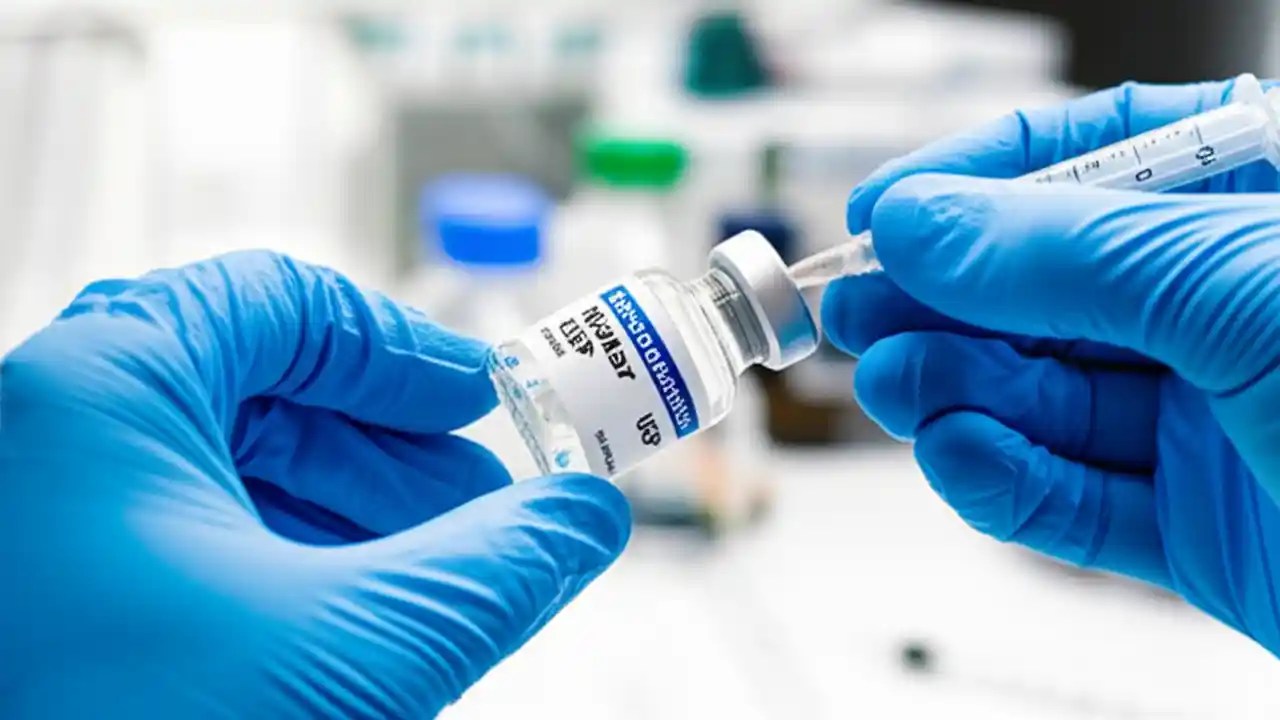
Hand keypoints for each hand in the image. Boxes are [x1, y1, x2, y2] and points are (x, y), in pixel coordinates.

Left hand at [0, 252, 629, 717]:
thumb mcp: (347, 647)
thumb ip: (493, 572)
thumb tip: (586, 518)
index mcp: (98, 392)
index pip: (278, 303)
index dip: (399, 351)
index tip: (481, 400)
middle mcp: (51, 439)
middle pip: (259, 396)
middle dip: (390, 456)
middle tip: (486, 503)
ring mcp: (43, 523)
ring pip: (227, 479)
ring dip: (350, 520)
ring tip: (443, 574)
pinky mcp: (52, 600)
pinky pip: (187, 548)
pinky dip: (287, 569)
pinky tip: (360, 619)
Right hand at [821, 78, 1279, 655]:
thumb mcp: (1238, 286)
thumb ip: (1061, 253)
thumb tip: (923, 223)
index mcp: (1254, 206)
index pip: (1084, 162)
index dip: (971, 184)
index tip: (882, 214)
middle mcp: (1224, 308)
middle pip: (1041, 290)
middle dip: (942, 302)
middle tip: (853, 311)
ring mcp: (1207, 420)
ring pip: (1041, 396)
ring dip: (954, 392)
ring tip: (894, 387)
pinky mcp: (1193, 525)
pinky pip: (1067, 496)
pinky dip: (1000, 480)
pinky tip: (958, 455)